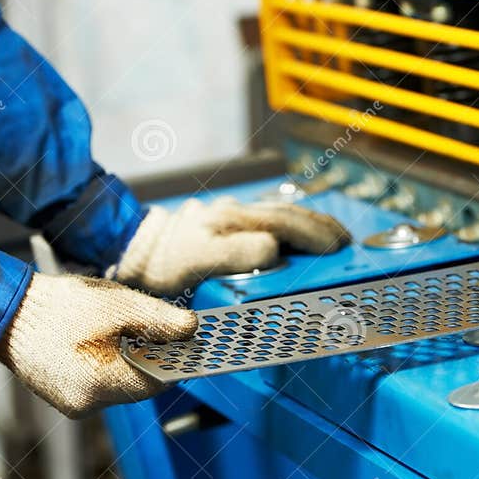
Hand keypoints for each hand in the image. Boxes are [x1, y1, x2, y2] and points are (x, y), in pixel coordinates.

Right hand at [0, 273, 196, 417]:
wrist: (8, 312)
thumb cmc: (62, 307)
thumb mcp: (121, 305)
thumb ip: (162, 320)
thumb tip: (192, 329)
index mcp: (102, 384)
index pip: (159, 381)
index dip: (175, 359)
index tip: (187, 340)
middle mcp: (87, 404)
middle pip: (140, 385)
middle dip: (152, 357)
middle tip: (158, 328)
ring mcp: (73, 403)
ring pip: (121, 384)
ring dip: (130, 360)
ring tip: (126, 330)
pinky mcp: (63, 397)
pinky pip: (100, 384)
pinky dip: (109, 364)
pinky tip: (105, 341)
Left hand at [113, 197, 351, 294]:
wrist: (131, 253)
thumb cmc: (161, 264)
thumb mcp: (196, 261)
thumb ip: (236, 253)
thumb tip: (274, 250)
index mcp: (233, 222)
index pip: (286, 226)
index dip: (315, 239)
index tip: (338, 250)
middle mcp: (236, 214)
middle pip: (290, 216)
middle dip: (322, 229)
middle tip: (348, 244)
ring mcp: (233, 217)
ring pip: (283, 214)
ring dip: (313, 225)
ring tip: (336, 238)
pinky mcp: (229, 223)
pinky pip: (272, 219)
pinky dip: (296, 225)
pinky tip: (304, 235)